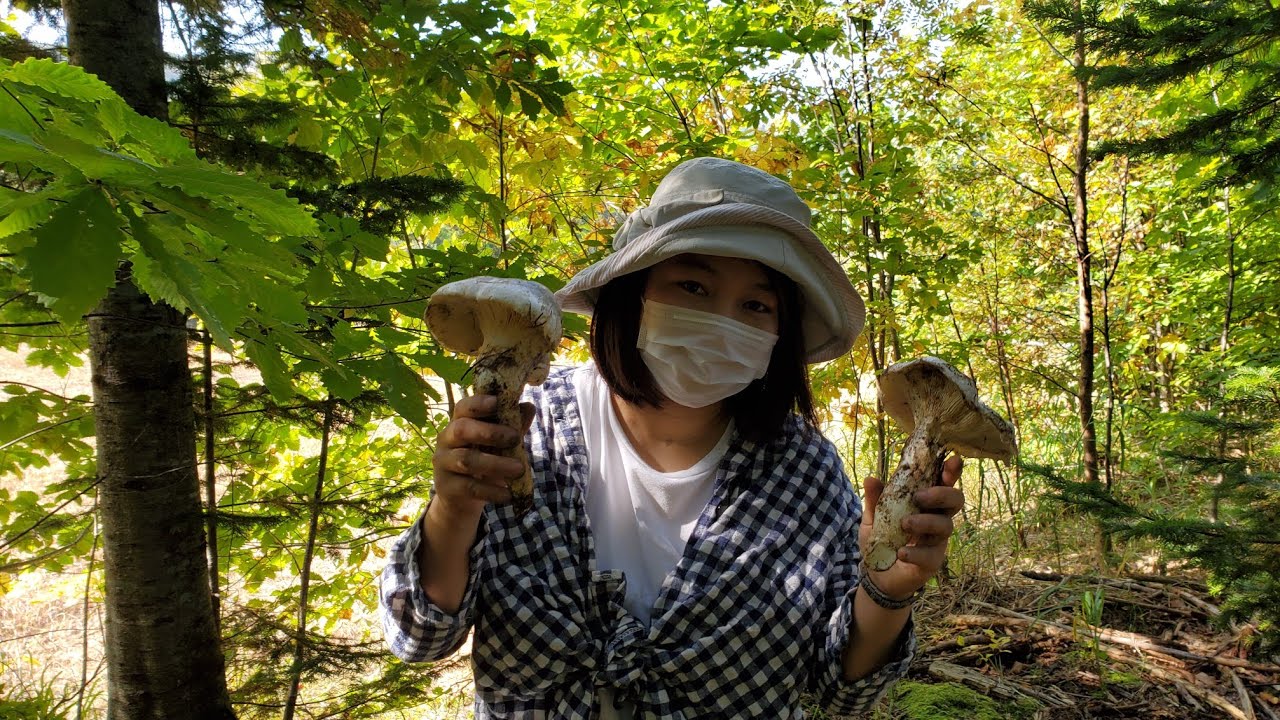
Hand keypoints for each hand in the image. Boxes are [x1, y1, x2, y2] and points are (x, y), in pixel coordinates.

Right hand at [429, 394, 534, 519]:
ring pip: (466, 460)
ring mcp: (443, 463)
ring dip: (496, 464)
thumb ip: (512, 427)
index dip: (478, 403)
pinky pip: (469, 487)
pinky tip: (508, 494)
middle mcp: (446, 440)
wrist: (461, 498)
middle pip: (462, 430)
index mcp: (458, 423)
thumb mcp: (498, 444)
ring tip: (520, 469)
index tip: (497, 402)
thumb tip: (529, 407)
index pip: (463, 407)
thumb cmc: (482, 461)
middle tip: (515, 438)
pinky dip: (491, 490)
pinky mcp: (446, 487)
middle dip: (490, 432)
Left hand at [858, 455, 964, 599]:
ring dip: (926, 521)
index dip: (950, 471)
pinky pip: (931, 555)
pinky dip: (916, 552)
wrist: (876, 575)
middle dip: (942, 494)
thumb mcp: (873, 518)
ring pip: (946, 525)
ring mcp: (937, 540)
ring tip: (904, 524)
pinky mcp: (933, 562)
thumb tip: (871, 478)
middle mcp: (936, 518)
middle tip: (920, 496)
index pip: (943, 483)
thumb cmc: (880, 540)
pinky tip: (901, 552)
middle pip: (955, 500)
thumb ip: (874, 500)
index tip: (951, 460)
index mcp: (925, 503)